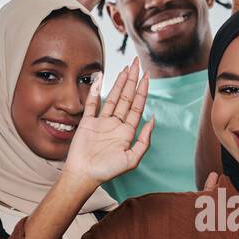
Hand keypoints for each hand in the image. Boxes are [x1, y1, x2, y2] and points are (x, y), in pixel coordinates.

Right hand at [62, 61, 154, 186]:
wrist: (84, 175)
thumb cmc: (107, 171)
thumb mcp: (132, 159)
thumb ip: (144, 140)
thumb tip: (153, 119)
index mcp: (127, 132)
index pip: (137, 106)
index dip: (142, 90)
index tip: (146, 76)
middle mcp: (116, 124)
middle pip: (126, 97)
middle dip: (132, 80)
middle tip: (136, 63)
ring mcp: (101, 122)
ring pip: (112, 97)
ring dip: (119, 82)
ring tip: (125, 68)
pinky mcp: (88, 122)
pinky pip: (92, 103)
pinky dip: (95, 90)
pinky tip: (100, 78)